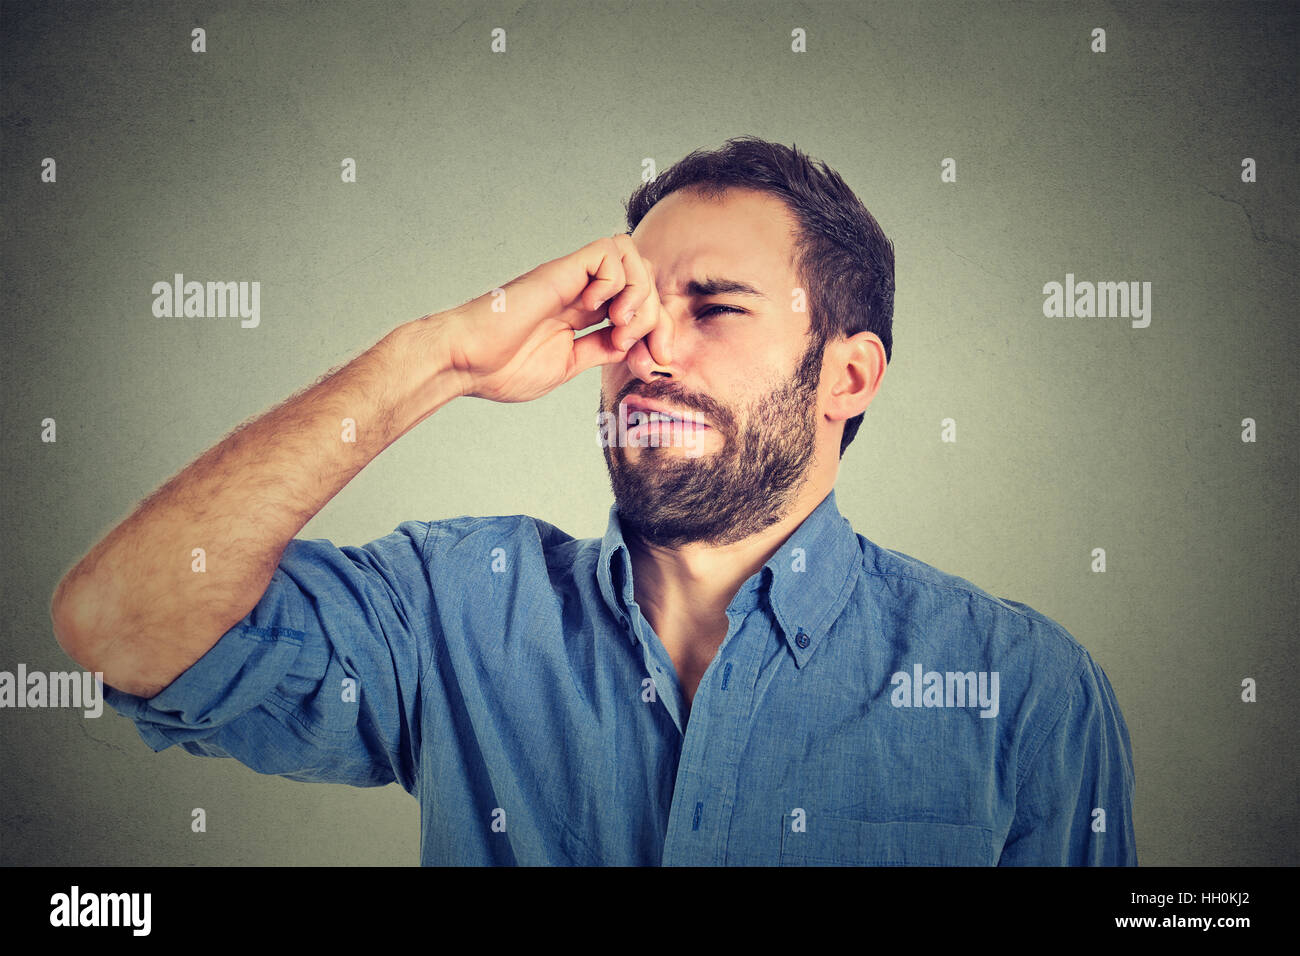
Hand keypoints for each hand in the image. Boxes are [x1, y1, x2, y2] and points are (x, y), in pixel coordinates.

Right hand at [438, 234, 673, 402]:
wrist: (465, 362)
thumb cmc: (501, 367)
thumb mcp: (569, 364)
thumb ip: (601, 350)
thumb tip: (637, 346)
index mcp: (584, 314)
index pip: (640, 305)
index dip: (658, 331)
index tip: (654, 364)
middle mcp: (582, 290)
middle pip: (644, 278)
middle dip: (658, 316)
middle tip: (645, 350)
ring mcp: (572, 279)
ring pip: (631, 257)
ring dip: (639, 295)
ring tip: (619, 327)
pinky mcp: (560, 271)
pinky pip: (608, 251)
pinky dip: (615, 281)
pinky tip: (594, 310)